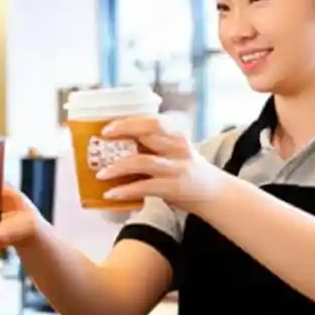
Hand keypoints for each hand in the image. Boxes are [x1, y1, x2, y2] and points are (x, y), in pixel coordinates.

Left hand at [96, 117, 230, 213]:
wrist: (214, 193)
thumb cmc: (187, 170)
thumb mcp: (174, 151)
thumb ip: (152, 146)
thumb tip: (115, 145)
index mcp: (176, 135)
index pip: (153, 121)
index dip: (129, 121)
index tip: (108, 126)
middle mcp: (178, 147)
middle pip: (150, 131)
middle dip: (124, 130)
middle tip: (103, 137)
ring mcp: (176, 168)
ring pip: (143, 161)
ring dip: (118, 167)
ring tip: (100, 174)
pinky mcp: (173, 188)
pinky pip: (145, 187)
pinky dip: (125, 190)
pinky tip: (110, 194)